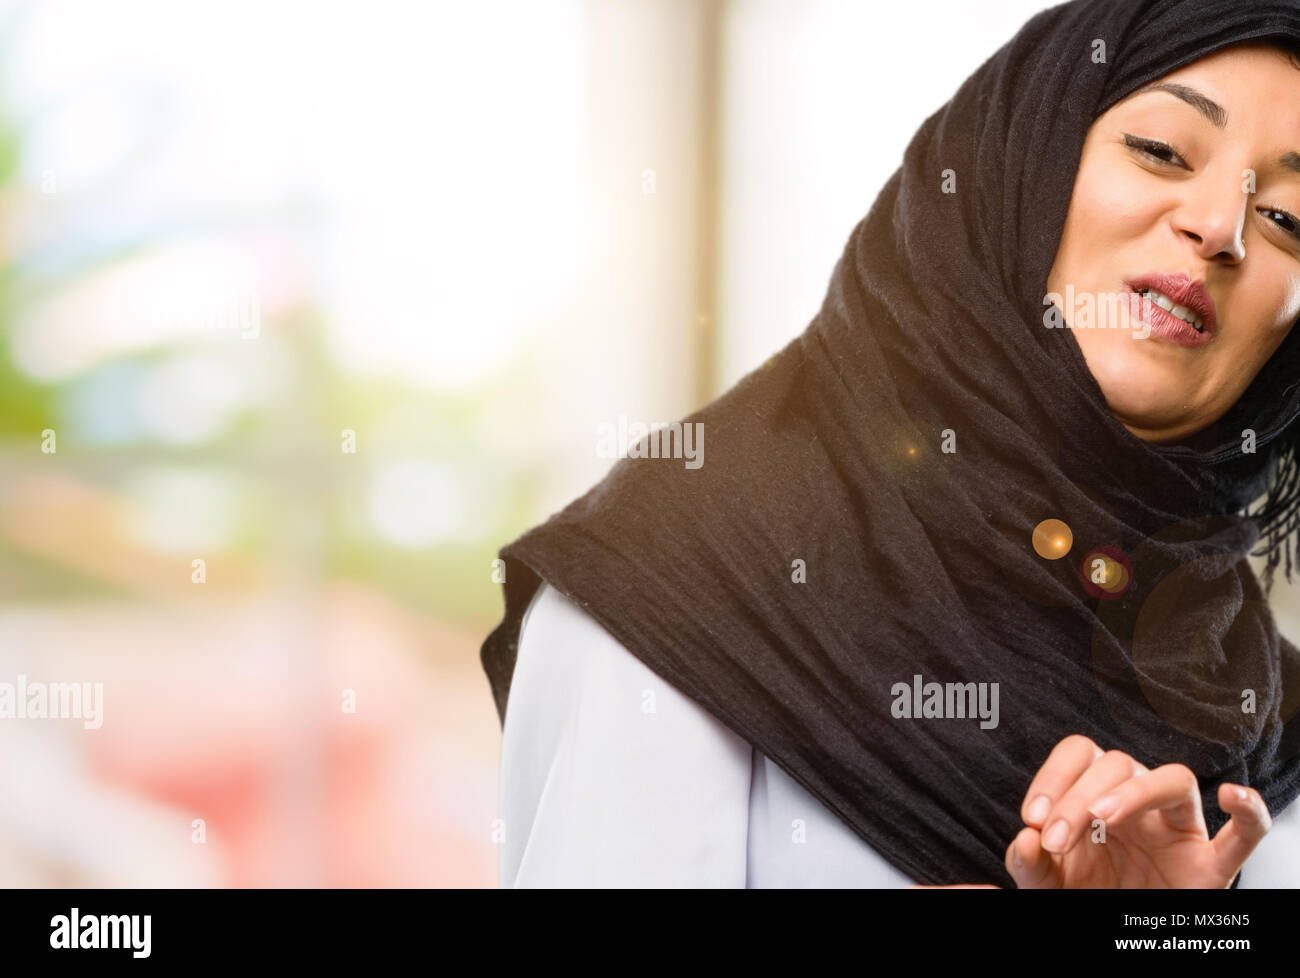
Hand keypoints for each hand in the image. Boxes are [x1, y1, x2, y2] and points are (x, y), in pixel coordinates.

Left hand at [1005, 734, 1271, 887]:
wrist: (1120, 934)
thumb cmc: (1086, 894)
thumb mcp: (1046, 882)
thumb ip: (1029, 862)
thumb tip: (1024, 840)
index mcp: (1096, 793)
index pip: (1081, 754)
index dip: (1054, 777)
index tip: (1033, 818)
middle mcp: (1139, 802)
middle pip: (1119, 764)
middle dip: (1078, 798)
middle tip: (1056, 840)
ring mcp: (1178, 829)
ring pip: (1174, 779)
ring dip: (1136, 791)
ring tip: (1102, 815)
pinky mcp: (1210, 864)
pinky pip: (1245, 832)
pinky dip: (1248, 810)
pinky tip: (1230, 796)